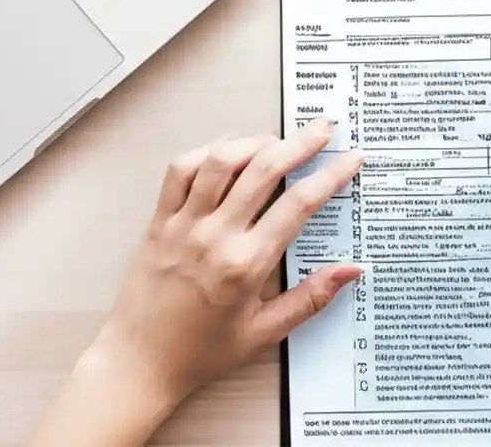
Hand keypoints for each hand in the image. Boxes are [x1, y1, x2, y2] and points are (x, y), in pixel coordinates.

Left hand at [86, 120, 362, 410]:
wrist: (140, 361)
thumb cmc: (201, 352)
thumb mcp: (265, 332)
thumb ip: (311, 298)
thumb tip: (351, 270)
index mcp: (246, 265)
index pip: (299, 204)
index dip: (331, 175)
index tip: (350, 159)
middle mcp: (215, 237)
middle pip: (264, 170)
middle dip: (300, 143)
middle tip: (323, 129)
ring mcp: (183, 225)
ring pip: (221, 160)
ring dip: (254, 141)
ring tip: (276, 139)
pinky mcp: (159, 221)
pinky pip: (180, 170)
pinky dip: (206, 152)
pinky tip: (227, 151)